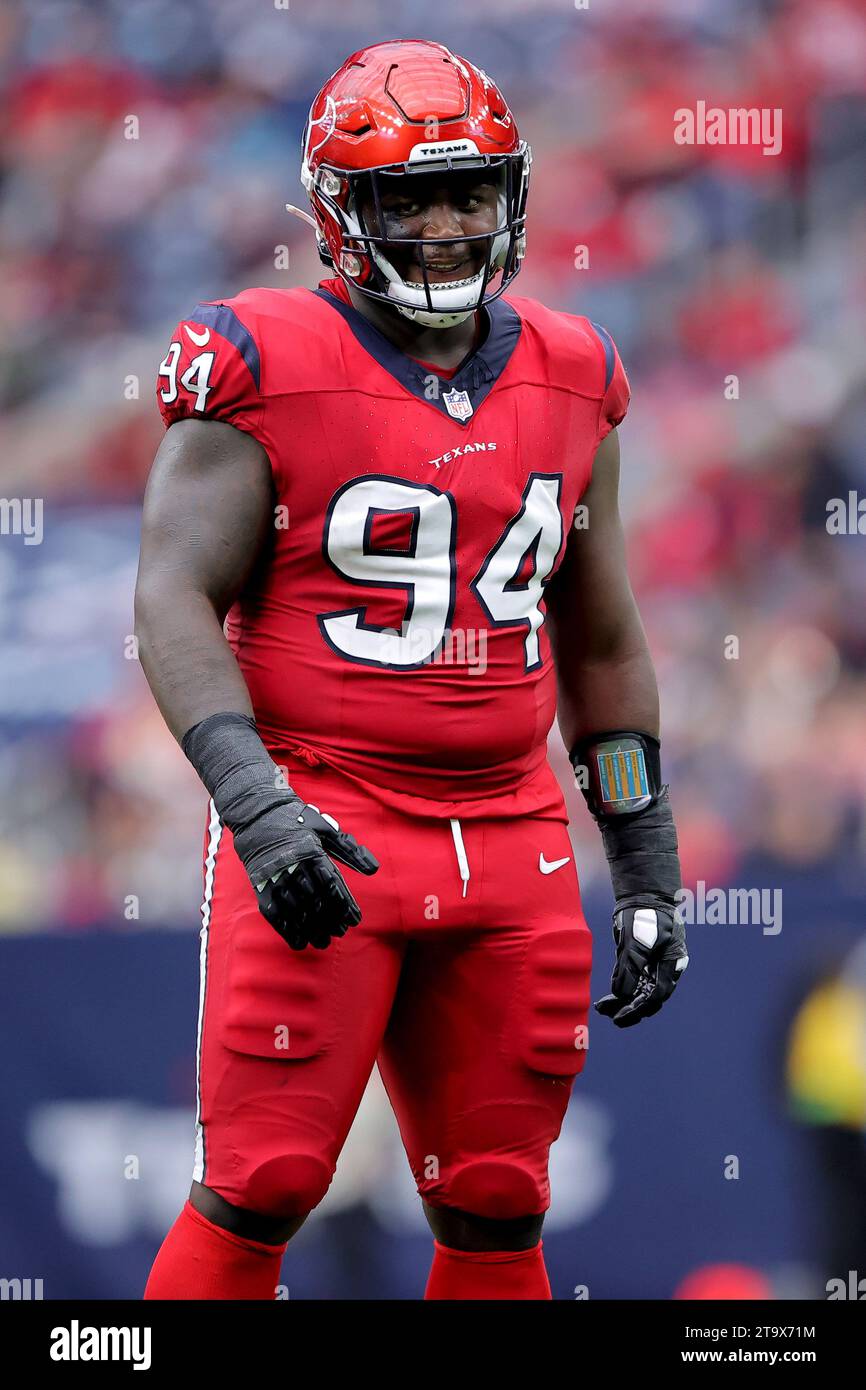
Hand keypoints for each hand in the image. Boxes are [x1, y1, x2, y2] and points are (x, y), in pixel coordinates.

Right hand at [253, 803, 378, 950]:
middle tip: (341, 933)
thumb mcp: (326, 831)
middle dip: (330, 920)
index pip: (332, 884)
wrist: (259, 815)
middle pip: (315, 900)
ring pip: (296, 910)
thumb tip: (373, 869)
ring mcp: (275, 877)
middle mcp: (293, 867)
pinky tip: (299, 942)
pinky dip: (286, 930)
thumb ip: (349, 850)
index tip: (354, 919)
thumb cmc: (299, 823)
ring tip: (324, 942)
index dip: (344, 904)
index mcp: (311, 852)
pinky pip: (274, 913)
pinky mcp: (260, 886)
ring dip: (311, 929)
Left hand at [594, 903, 687, 1027]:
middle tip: (612, 1018)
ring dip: (622, 1001)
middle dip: (631, 1009)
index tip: (620, 1015)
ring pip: (640, 991)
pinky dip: (620, 989)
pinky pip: (632, 981)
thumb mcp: (636, 940)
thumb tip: (621, 994)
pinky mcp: (640, 961)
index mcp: (671, 963)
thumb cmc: (644, 914)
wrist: (642, 894)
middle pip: (650, 997)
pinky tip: (607, 998)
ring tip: (602, 1009)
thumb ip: (630, 967)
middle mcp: (664, 967)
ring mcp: (652, 964)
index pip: (657, 994)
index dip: (639, 1008)